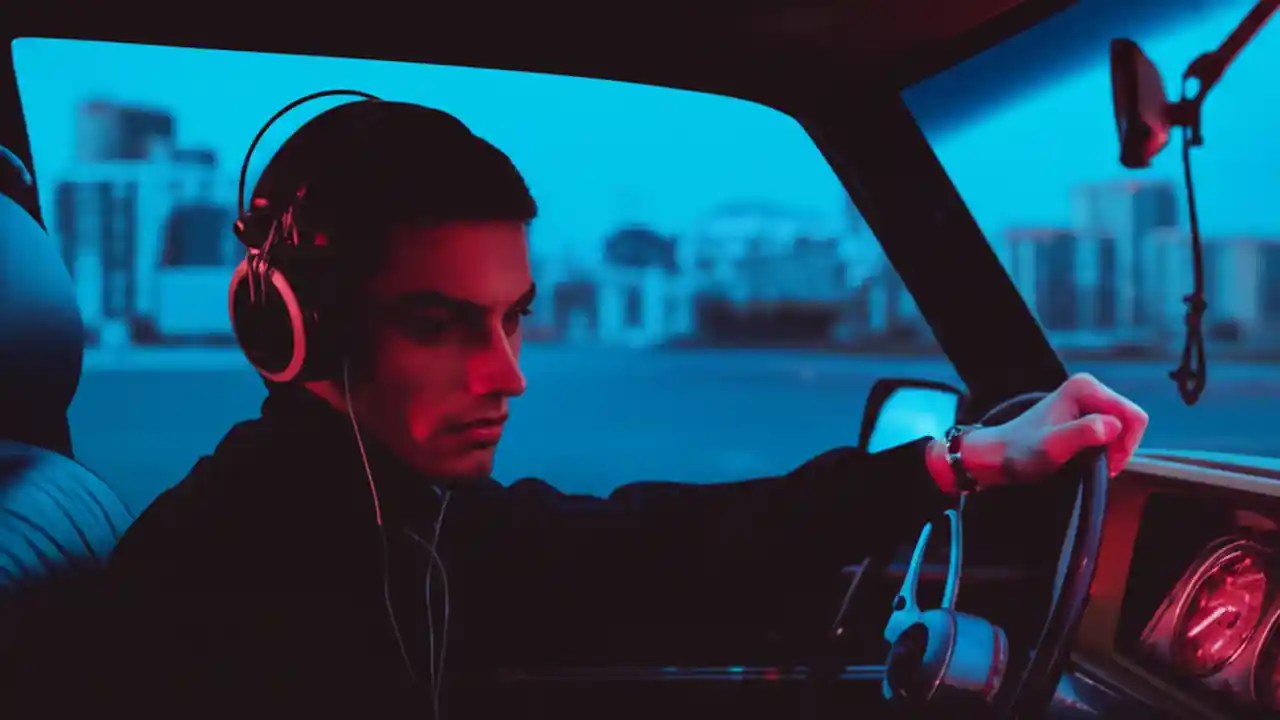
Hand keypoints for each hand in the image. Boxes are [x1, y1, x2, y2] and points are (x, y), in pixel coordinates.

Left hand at [928, 373, 1148, 492]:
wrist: (999, 455)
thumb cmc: (1021, 453)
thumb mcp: (1052, 448)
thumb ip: (1082, 435)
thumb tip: (1112, 426)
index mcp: (1085, 387)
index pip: (1134, 417)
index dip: (1126, 446)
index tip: (1105, 465)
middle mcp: (1088, 386)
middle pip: (1131, 421)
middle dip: (1120, 448)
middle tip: (1097, 466)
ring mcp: (1087, 398)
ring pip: (1124, 428)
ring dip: (1113, 450)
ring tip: (1086, 461)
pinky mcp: (1085, 411)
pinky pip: (1113, 431)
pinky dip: (1105, 448)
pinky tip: (1085, 456)